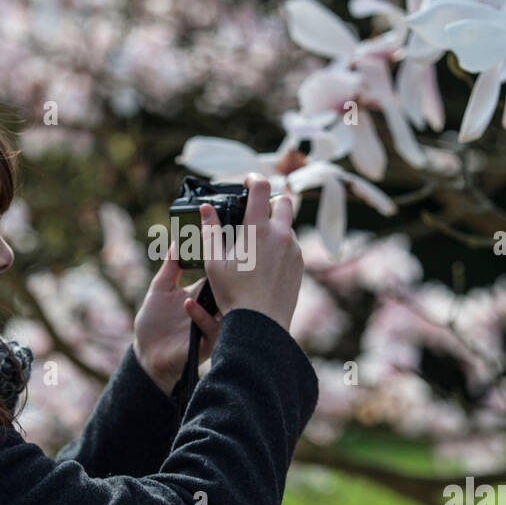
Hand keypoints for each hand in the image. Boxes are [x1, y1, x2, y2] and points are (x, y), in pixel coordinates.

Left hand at [132, 241, 223, 396]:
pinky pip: (213, 329)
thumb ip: (170, 267)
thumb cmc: (153, 323)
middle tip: (225, 257)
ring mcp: (212, 324)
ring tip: (213, 279)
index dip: (220, 258)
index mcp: (202, 293)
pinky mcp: (207, 342)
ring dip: (222, 294)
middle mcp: (211, 307)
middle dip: (228, 273)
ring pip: (228, 307)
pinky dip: (202, 316)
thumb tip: (177, 242)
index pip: (217, 272)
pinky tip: (188, 304)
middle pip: (227, 287)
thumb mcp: (159, 290)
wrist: (148, 357)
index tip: (219, 239)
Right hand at [199, 172, 302, 332]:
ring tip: (255, 241)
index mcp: (258, 230)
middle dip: (270, 200)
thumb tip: (206, 208)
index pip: (261, 188)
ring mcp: (294, 250)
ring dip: (274, 224)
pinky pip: (292, 245)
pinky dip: (280, 244)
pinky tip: (264, 261)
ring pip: (288, 225)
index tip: (247, 181)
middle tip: (254, 210)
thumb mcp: (214, 263)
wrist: (262, 325)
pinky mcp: (299, 265)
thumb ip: (211, 231)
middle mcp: (281, 235)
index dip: (254, 178)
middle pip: (283, 200)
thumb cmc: (234, 295)